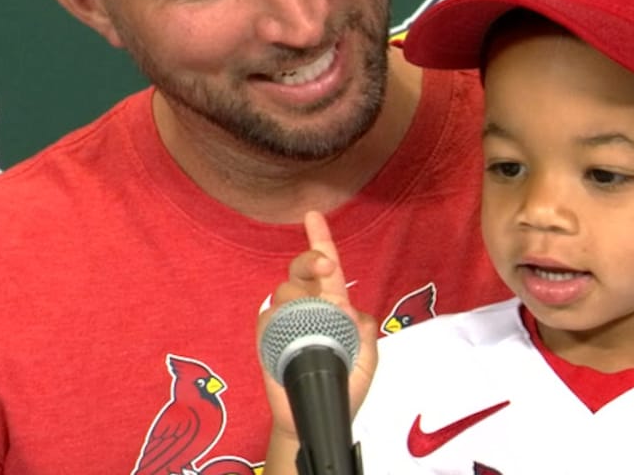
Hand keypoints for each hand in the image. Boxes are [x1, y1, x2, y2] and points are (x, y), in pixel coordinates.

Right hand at [256, 212, 379, 465]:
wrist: (316, 417)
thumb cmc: (344, 387)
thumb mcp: (367, 359)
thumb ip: (364, 332)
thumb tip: (352, 310)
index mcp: (334, 306)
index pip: (328, 267)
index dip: (321, 240)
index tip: (314, 215)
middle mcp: (308, 306)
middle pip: (301, 269)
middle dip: (310, 259)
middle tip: (324, 267)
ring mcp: (285, 320)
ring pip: (284, 289)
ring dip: (299, 297)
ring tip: (312, 328)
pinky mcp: (267, 336)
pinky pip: (266, 316)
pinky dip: (276, 317)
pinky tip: (285, 330)